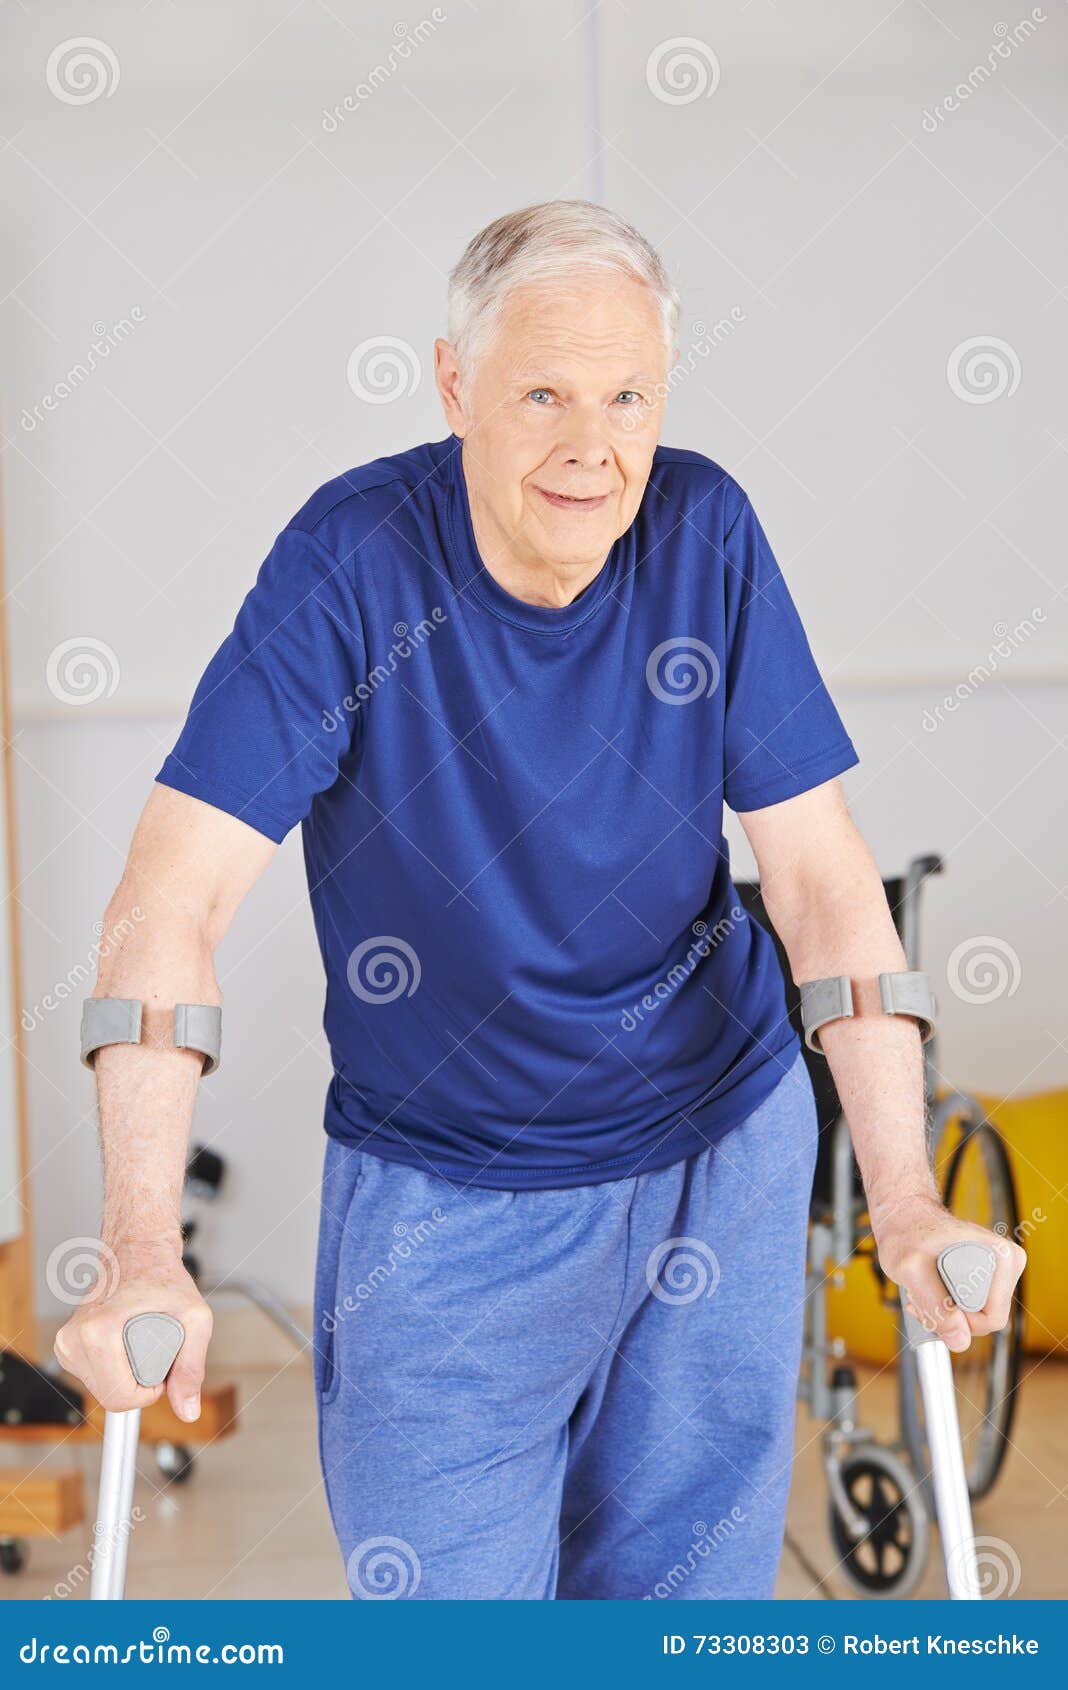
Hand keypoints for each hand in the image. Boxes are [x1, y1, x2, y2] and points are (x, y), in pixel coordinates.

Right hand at [53, 1238, 212, 1420]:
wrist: (137, 1251)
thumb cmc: (163, 1278)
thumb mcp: (195, 1317)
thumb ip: (193, 1367)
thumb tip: (187, 1411)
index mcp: (98, 1331)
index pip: (120, 1397)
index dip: (150, 1391)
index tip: (164, 1366)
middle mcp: (75, 1337)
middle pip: (110, 1396)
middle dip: (139, 1384)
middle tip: (155, 1349)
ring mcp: (67, 1341)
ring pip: (100, 1389)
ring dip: (126, 1376)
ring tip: (140, 1342)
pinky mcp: (66, 1344)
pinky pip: (93, 1377)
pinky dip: (113, 1368)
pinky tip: (125, 1344)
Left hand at [871, 1194, 1024, 1352]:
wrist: (903, 1218)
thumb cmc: (907, 1233)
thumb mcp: (912, 1268)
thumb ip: (935, 1305)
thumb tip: (960, 1341)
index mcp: (1003, 1258)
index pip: (991, 1318)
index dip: (956, 1317)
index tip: (928, 1295)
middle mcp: (1006, 1266)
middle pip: (983, 1322)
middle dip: (947, 1316)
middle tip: (920, 1292)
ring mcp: (996, 1276)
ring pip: (973, 1321)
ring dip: (941, 1313)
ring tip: (921, 1289)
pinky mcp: (983, 1283)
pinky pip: (967, 1313)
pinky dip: (942, 1308)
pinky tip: (925, 1291)